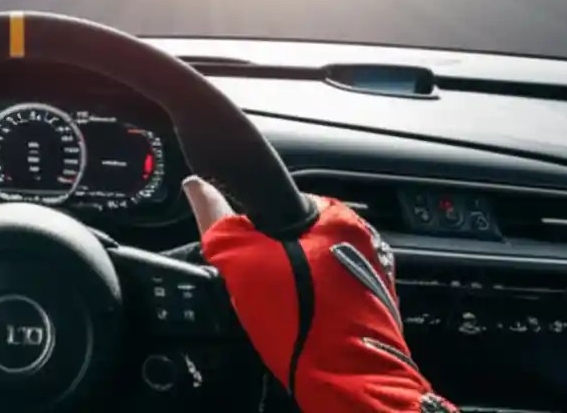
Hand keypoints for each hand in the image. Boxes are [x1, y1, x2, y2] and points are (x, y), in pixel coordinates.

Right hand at [183, 176, 456, 412]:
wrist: (348, 381)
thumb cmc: (300, 320)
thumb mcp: (243, 265)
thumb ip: (217, 221)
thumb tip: (195, 185)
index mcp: (335, 215)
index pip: (278, 202)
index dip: (252, 226)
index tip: (243, 252)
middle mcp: (362, 237)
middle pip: (295, 236)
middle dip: (272, 257)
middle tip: (256, 283)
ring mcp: (369, 273)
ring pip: (311, 266)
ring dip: (292, 281)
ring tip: (279, 306)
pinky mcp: (371, 303)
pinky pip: (329, 292)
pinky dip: (311, 301)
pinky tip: (298, 319)